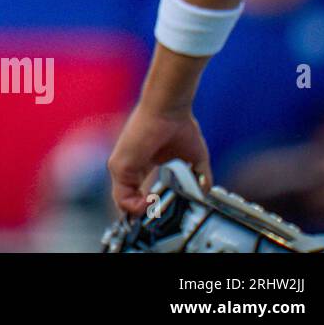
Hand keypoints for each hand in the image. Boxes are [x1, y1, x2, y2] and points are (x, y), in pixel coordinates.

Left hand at [107, 99, 211, 216]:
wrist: (169, 109)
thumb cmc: (179, 125)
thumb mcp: (193, 160)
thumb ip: (198, 179)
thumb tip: (203, 194)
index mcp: (143, 166)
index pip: (138, 195)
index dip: (150, 207)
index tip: (165, 211)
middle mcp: (130, 167)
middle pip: (130, 202)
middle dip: (146, 214)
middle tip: (161, 215)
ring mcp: (123, 168)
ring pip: (124, 203)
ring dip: (143, 213)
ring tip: (158, 209)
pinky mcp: (120, 166)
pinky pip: (122, 198)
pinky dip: (137, 208)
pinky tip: (152, 203)